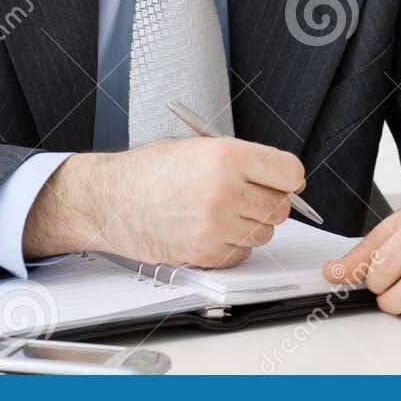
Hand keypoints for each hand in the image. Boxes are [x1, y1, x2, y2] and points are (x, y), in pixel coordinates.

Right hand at [23, 136, 304, 268]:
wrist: (110, 199)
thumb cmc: (150, 170)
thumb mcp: (200, 147)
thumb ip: (245, 161)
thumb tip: (284, 178)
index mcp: (227, 156)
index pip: (290, 172)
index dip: (288, 178)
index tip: (284, 180)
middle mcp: (225, 191)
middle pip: (280, 207)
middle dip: (269, 202)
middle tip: (247, 195)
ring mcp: (215, 225)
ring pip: (264, 233)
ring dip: (251, 225)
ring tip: (222, 211)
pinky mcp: (205, 253)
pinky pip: (242, 253)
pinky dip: (233, 245)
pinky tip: (210, 229)